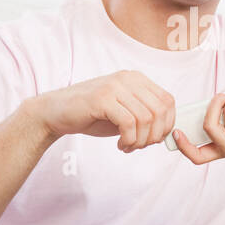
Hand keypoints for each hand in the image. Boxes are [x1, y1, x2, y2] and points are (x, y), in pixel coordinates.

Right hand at [32, 70, 174, 151]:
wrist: (56, 112)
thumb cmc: (92, 114)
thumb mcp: (124, 112)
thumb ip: (145, 116)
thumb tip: (167, 133)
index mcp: (136, 79)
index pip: (168, 101)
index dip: (167, 125)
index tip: (153, 139)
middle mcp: (128, 78)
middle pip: (160, 111)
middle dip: (154, 136)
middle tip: (139, 146)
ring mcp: (115, 86)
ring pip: (146, 119)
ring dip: (140, 140)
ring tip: (128, 146)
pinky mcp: (102, 98)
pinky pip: (129, 123)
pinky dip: (129, 139)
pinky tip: (121, 144)